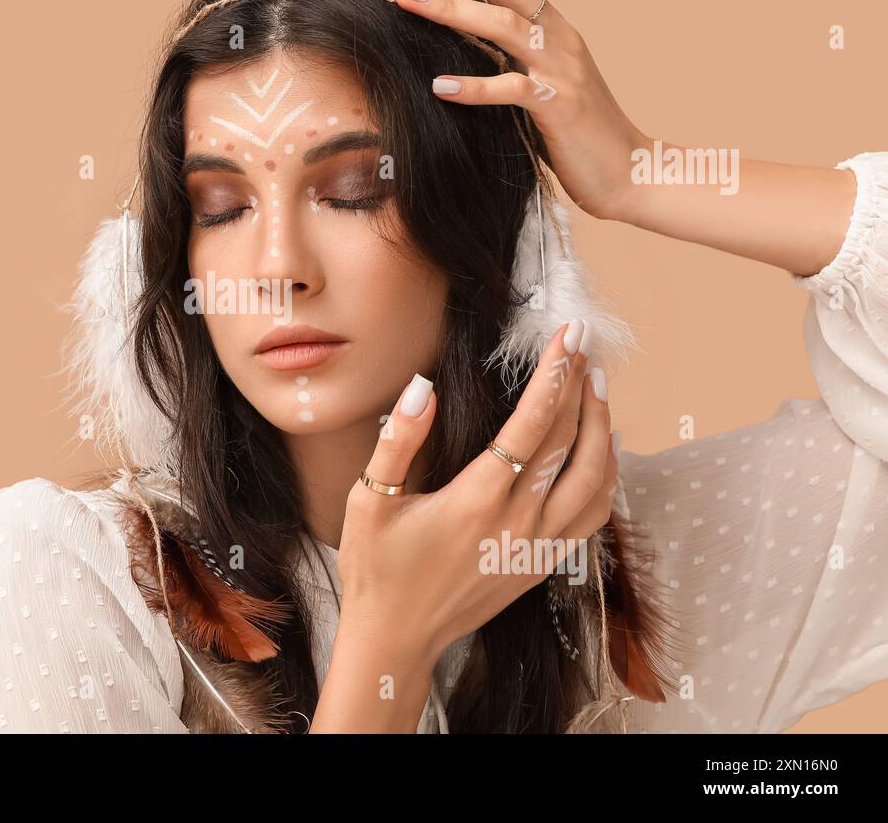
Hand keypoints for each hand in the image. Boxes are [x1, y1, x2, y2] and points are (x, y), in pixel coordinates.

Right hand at [335, 320, 617, 669]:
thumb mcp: (368, 501)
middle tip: (585, 346)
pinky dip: (607, 475)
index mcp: (476, 501)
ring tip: (597, 387)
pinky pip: (592, 514)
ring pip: (595, 480)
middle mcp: (517, 523)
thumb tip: (424, 389)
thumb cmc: (377, 568)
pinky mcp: (543, 564)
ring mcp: (536, 547)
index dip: (554, 375)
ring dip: (603, 428)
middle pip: (571, 443)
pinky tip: (603, 448)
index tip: (568, 337)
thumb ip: (397, 442)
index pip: (532, 425)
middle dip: (582, 386)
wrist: (396, 638)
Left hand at [394, 0, 649, 220]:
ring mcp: (561, 71)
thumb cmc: (577, 130)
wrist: (630, 171)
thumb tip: (459, 36)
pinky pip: (513, 91)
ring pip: (503, 26)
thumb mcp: (541, 80)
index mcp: (553, 25)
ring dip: (451, 9)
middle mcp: (559, 37)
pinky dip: (475, 87)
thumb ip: (509, 55)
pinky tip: (439, 86)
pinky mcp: (560, 109)